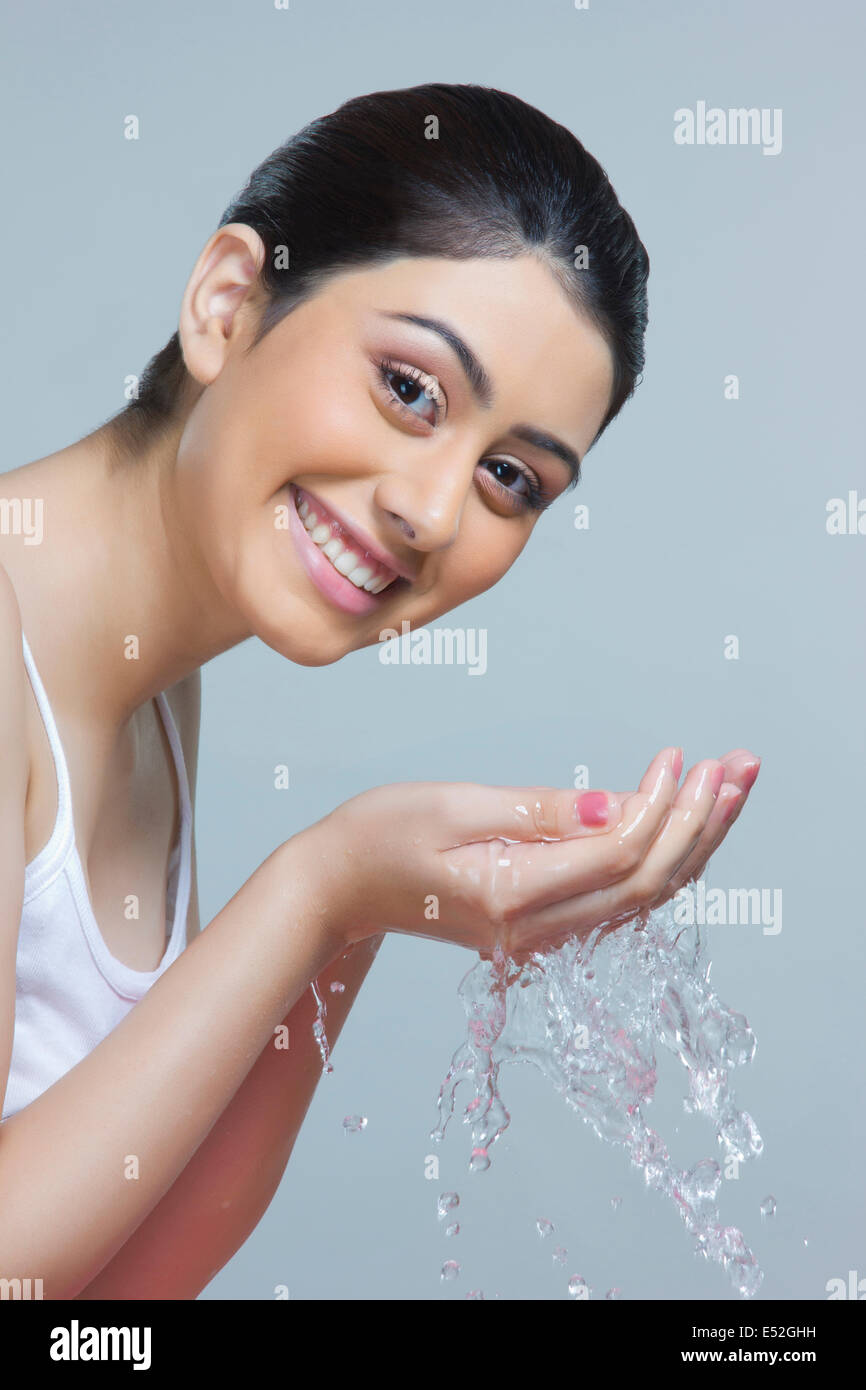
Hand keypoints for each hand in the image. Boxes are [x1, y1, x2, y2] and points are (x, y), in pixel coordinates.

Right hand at [309, 745, 758, 957]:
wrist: (335, 886)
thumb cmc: (380, 834)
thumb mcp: (453, 805)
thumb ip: (539, 812)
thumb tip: (618, 807)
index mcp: (508, 898)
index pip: (616, 857)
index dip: (660, 807)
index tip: (679, 757)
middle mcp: (531, 932)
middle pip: (646, 886)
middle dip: (699, 825)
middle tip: (738, 766)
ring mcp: (537, 937)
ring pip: (641, 898)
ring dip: (692, 843)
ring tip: (731, 786)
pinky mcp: (537, 927)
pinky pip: (617, 899)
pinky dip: (659, 859)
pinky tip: (685, 822)